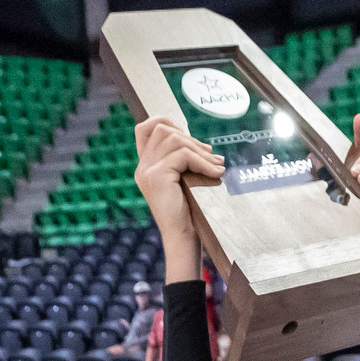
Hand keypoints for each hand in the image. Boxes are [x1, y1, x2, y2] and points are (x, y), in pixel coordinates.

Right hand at [131, 115, 223, 247]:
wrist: (181, 239)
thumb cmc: (187, 214)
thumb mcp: (184, 182)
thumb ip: (186, 163)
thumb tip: (207, 146)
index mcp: (145, 166)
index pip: (144, 128)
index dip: (165, 121)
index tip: (188, 135)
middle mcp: (142, 167)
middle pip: (163, 129)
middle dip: (191, 138)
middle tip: (211, 155)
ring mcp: (147, 170)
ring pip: (175, 140)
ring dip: (200, 151)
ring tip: (217, 165)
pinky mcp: (157, 176)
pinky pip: (184, 155)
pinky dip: (204, 162)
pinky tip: (217, 173)